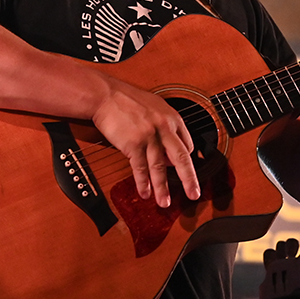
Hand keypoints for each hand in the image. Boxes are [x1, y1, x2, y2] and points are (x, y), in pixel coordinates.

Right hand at [91, 79, 200, 208]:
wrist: (106, 95)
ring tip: (164, 203)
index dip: (185, 161)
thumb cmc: (126, 100)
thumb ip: (164, 127)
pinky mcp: (133, 144)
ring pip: (159, 168)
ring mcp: (149, 136)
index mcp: (172, 118)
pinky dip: (142, 183)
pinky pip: (140, 168)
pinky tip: (144, 193)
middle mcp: (164, 128)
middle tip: (193, 194)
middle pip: (181, 158)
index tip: (184, 172)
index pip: (187, 145)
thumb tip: (167, 150)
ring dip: (162, 188)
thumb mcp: (154, 108)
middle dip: (189, 179)